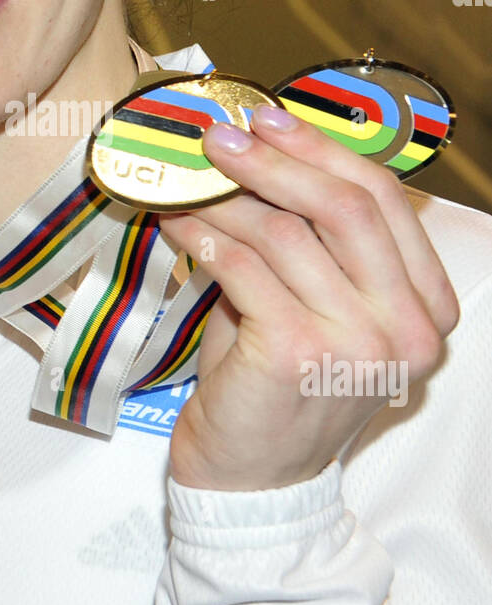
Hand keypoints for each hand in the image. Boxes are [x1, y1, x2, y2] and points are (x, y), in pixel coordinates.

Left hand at [158, 104, 459, 491]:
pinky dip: (204, 238)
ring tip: (187, 186)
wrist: (251, 483)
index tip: (271, 121)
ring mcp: (357, 343)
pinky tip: (178, 227)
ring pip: (287, 232)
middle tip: (223, 137)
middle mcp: (407, 328)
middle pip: (345, 206)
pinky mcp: (296, 354)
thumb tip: (257, 154)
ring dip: (226, 200)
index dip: (322, 151)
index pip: (382, 202)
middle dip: (276, 158)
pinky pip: (243, 267)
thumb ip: (308, 241)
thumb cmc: (276, 386)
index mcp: (427, 309)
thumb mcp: (314, 306)